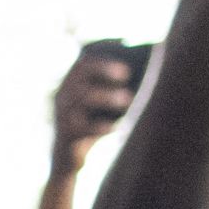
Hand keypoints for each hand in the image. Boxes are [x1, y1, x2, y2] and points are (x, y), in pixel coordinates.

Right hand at [50, 46, 137, 174]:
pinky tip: (117, 127)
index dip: (103, 53)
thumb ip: (112, 89)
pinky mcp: (66, 134)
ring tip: (128, 99)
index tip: (124, 47)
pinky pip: (83, 128)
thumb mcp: (99, 106)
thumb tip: (146, 73)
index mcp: (70, 85)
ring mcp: (62, 115)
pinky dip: (102, 126)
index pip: (83, 62)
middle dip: (104, 69)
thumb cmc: (91, 128)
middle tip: (126, 74)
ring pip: (84, 98)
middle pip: (81, 73)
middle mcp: (63, 96)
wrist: (68, 160)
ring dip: (108, 97)